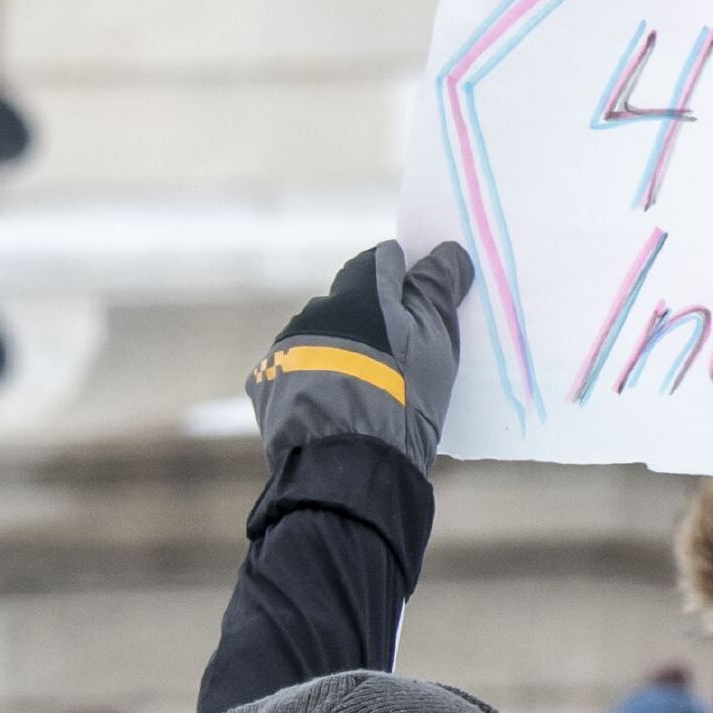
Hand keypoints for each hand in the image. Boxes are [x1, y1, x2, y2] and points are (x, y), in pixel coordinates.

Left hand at [248, 238, 473, 475]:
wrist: (347, 462)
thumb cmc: (404, 396)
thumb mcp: (437, 344)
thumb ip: (439, 289)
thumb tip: (446, 251)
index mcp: (360, 293)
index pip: (382, 259)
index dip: (404, 276)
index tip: (421, 303)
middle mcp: (316, 311)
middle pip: (349, 300)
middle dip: (371, 316)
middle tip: (397, 355)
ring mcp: (286, 346)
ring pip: (321, 334)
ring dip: (341, 348)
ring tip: (364, 387)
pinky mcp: (266, 381)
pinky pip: (297, 367)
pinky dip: (315, 377)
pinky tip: (334, 404)